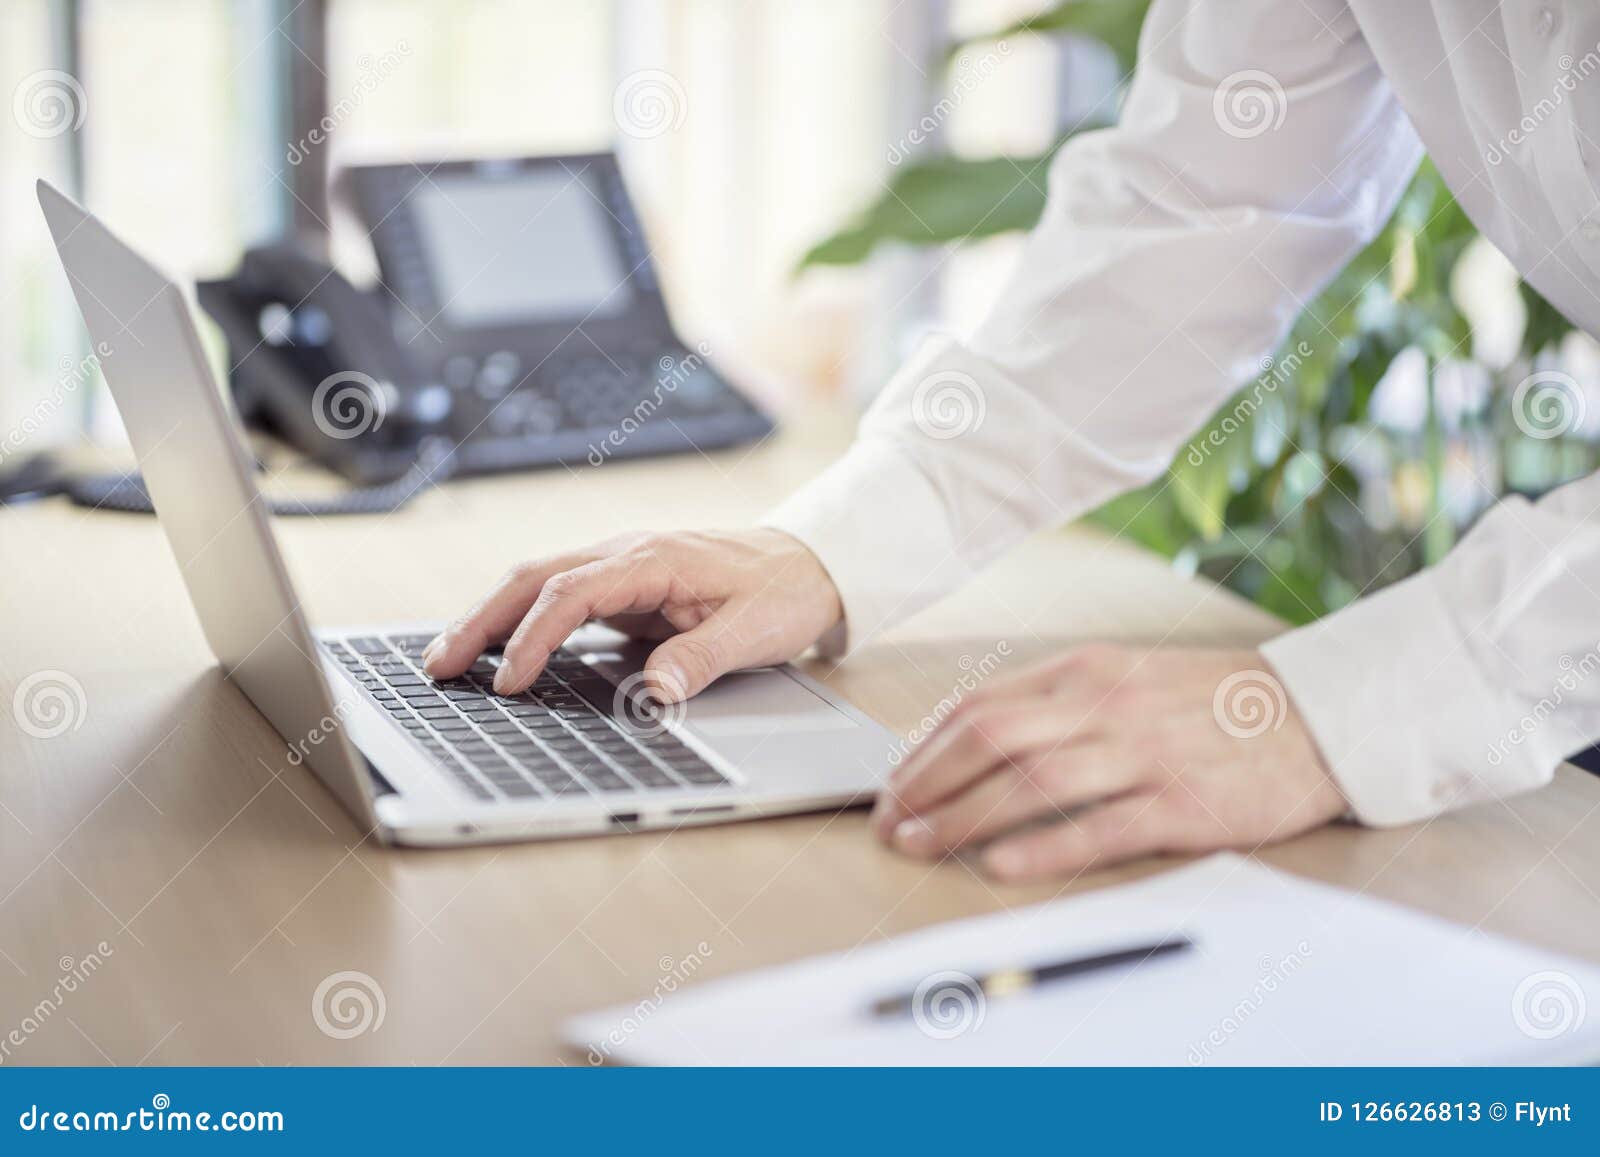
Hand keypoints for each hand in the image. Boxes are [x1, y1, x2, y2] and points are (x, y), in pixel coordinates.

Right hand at [422, 528, 841, 699]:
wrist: (810, 562)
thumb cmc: (784, 591)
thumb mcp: (755, 631)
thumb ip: (701, 659)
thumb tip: (653, 692)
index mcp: (651, 559)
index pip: (570, 592)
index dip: (534, 638)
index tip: (510, 682)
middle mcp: (624, 555)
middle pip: (533, 578)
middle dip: (480, 620)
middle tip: (437, 665)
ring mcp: (619, 569)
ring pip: (536, 584)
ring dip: (489, 618)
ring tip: (446, 660)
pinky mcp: (622, 588)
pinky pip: (557, 599)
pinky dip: (519, 621)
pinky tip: (495, 650)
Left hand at [870, 645, 1345, 881]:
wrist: (1317, 715)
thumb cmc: (1212, 703)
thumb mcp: (1126, 678)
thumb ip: (1056, 704)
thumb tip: (973, 739)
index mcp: (1085, 671)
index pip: (980, 705)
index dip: (924, 749)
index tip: (894, 785)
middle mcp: (1106, 705)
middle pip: (990, 738)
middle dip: (926, 783)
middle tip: (889, 821)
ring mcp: (1143, 753)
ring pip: (1031, 781)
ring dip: (963, 816)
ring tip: (921, 844)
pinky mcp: (1182, 803)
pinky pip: (1099, 828)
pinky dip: (1044, 848)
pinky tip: (1002, 865)